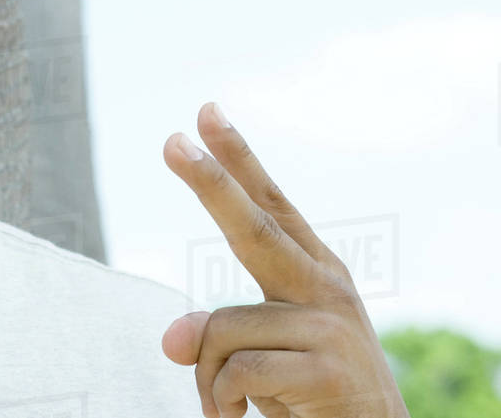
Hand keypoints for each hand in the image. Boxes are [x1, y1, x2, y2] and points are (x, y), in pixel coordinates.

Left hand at [158, 103, 407, 417]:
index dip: (237, 159)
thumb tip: (172, 339)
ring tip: (233, 406)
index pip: (269, 205)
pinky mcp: (328, 368)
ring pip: (220, 330)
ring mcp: (330, 325)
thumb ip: (216, 334)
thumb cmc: (312, 396)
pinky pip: (236, 372)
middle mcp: (326, 287)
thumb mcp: (259, 358)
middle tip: (169, 142)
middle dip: (208, 182)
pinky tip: (247, 416)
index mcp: (314, 272)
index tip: (205, 112)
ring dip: (209, 380)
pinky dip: (222, 402)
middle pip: (253, 226)